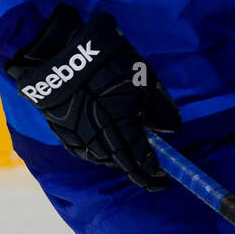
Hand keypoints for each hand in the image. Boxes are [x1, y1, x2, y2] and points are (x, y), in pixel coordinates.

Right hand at [5, 5, 179, 189]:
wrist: (61, 53)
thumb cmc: (110, 62)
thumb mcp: (144, 80)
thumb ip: (160, 109)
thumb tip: (173, 130)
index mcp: (121, 123)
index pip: (139, 155)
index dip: (152, 168)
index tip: (162, 176)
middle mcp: (99, 134)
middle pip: (121, 162)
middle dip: (139, 174)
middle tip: (153, 181)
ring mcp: (78, 135)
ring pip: (103, 159)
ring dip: (119, 164)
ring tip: (132, 164)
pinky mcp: (64, 132)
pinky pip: (85, 152)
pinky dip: (100, 155)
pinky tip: (108, 153)